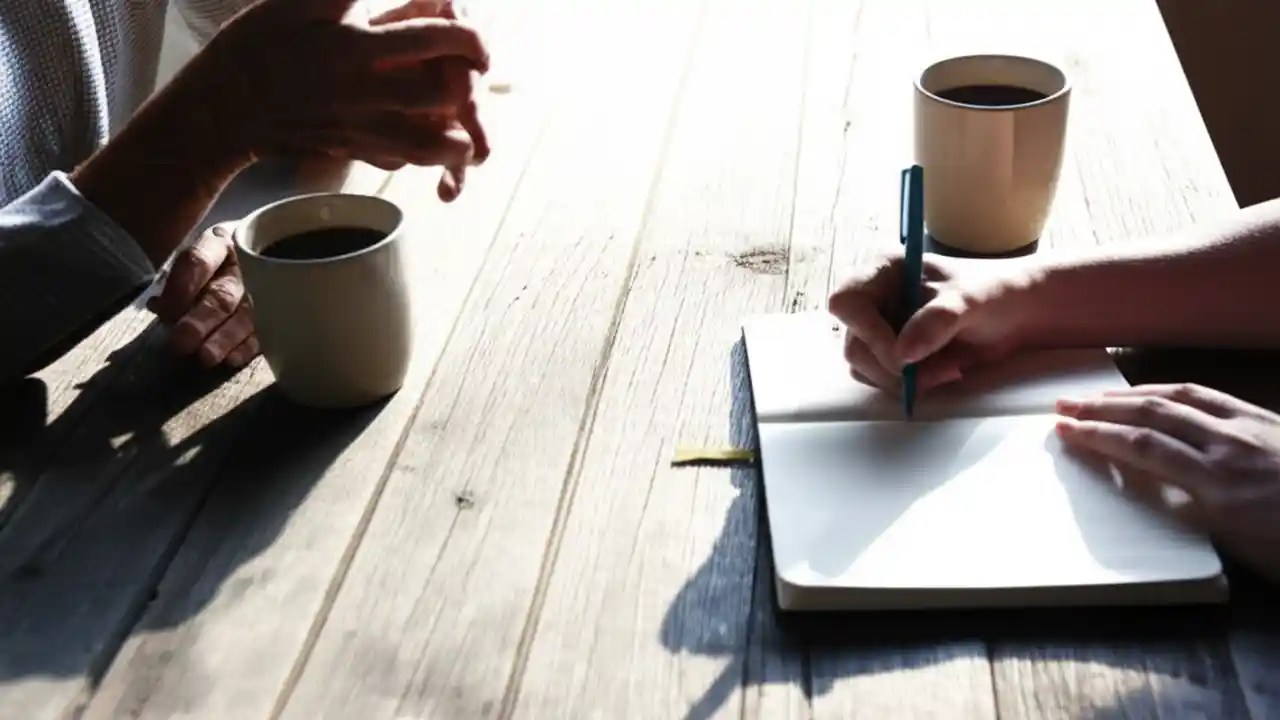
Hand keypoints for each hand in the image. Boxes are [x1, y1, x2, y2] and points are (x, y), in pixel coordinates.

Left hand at [148, 223, 259, 369]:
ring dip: (224, 338)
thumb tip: (159, 307)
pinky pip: (264, 332)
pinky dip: (247, 347)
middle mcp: (246, 264)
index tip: (161, 312)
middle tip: (181, 342)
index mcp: (219, 243)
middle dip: (201, 319)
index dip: (179, 288)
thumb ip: (177, 281)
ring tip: (205, 357)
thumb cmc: (219, 259)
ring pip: (245, 316)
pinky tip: (232, 359)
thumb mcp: (196, 258)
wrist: (265, 255)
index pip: (197, 262)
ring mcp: (268, 289)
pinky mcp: (278, 314)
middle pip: (222, 294)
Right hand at [182, 0, 489, 198]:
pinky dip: (422, 150)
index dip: (469, 36)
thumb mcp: (302, 0)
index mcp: (357, 49)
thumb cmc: (259, 44)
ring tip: (462, 115)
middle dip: (470, 82)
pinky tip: (424, 131)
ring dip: (457, 131)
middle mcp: (366, 94)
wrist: (223, 107)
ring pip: (431, 144)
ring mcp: (361, 129)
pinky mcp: (353, 151)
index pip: (436, 40)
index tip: (474, 35)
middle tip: (471, 71)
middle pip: (445, 96)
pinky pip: (401, 160)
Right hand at [827, 254, 1042, 391]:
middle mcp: (875, 300)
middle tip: (933, 371)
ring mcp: (882, 329)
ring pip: (865, 367)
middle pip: (854, 344)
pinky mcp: (893, 355)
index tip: (901, 356)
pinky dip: (911, 386)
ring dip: (903, 379)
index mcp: (884, 271)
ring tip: (947, 370)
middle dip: (891, 366)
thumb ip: (936, 322)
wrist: (1021, 314)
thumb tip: (902, 354)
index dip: (867, 332)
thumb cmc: (994, 293)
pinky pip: (882, 380)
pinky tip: (944, 373)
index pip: (847, 302)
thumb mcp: (969, 302)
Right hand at [1056, 383, 1279, 580]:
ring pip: (1180, 398)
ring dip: (1130, 394)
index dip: (1098, 436)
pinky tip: (1157, 392)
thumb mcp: (1244, 546)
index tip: (1063, 431)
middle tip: (1062, 405)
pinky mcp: (1269, 420)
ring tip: (1096, 395)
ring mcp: (1251, 428)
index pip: (1144, 450)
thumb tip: (1150, 483)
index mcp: (1220, 487)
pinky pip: (1211, 396)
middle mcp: (1230, 448)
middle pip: (1154, 416)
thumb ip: (1194, 510)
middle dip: (1102, 408)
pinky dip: (1172, 390)